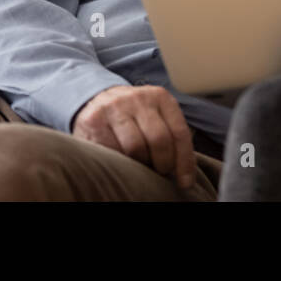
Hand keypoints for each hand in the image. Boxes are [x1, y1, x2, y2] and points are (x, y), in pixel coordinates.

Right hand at [71, 84, 196, 189]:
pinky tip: (120, 160)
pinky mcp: (94, 119)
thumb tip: (185, 173)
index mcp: (161, 97)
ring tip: (140, 164)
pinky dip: (119, 161)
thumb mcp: (156, 116)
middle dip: (163, 163)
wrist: (99, 98)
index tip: (185, 183)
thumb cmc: (135, 116)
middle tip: (160, 172)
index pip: (179, 132)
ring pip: (134, 147)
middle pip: (159, 139)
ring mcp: (115, 107)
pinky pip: (111, 151)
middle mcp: (139, 98)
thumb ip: (170, 135)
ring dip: (140, 164)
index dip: (185, 161)